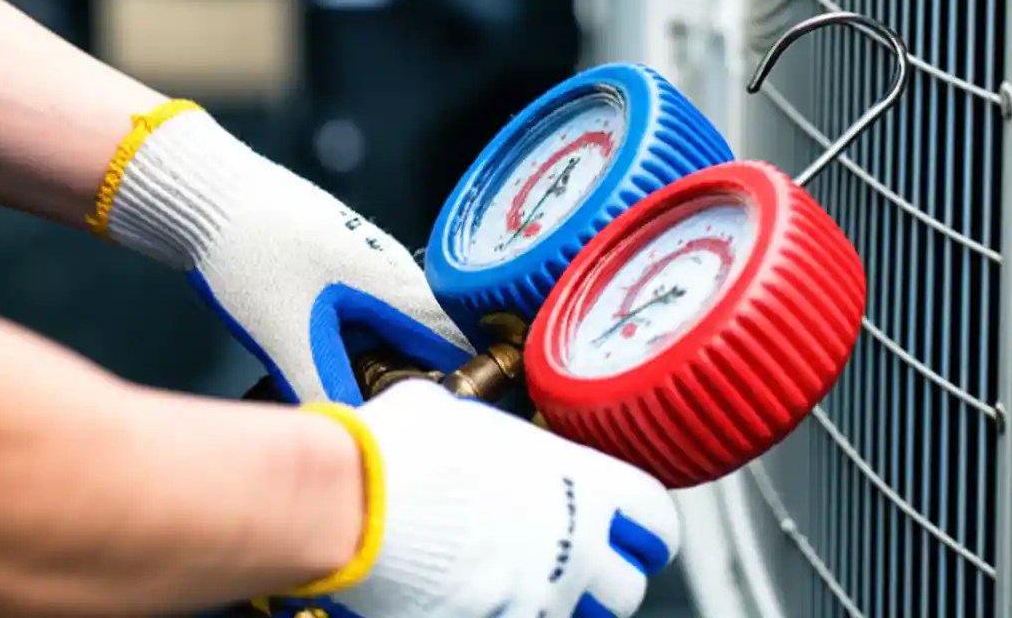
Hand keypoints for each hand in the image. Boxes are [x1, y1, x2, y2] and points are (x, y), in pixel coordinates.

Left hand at [88, 100, 472, 403]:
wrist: (205, 195)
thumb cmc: (248, 257)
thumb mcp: (286, 338)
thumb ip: (328, 391)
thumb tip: (358, 433)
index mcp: (395, 284)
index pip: (453, 344)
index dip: (456, 385)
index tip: (438, 422)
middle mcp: (393, 267)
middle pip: (426, 337)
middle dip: (413, 379)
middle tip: (384, 418)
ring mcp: (367, 258)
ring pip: (393, 324)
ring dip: (381, 361)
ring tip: (350, 396)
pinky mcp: (340, 257)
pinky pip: (366, 309)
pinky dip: (356, 341)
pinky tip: (321, 359)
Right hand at [284, 379, 680, 617]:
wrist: (355, 503)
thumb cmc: (403, 448)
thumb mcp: (449, 413)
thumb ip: (478, 429)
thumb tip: (452, 423)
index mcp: (580, 481)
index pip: (657, 517)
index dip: (648, 529)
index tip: (638, 534)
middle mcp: (575, 545)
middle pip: (628, 588)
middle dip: (605, 581)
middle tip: (576, 568)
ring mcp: (540, 596)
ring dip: (564, 607)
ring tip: (529, 589)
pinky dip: (507, 617)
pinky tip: (479, 603)